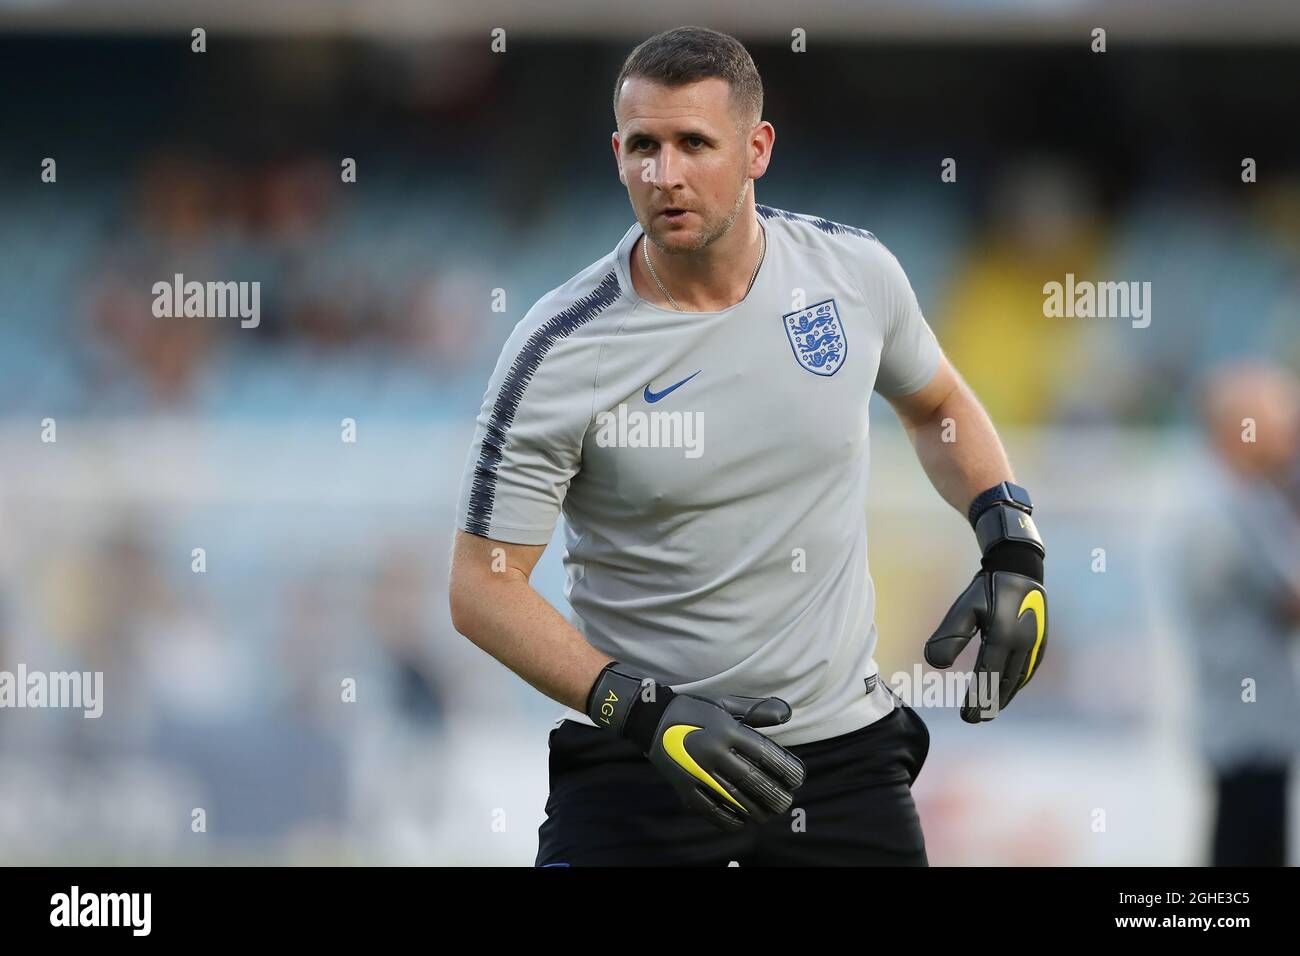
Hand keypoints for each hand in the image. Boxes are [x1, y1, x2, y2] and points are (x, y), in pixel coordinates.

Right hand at [587, 664, 805, 830]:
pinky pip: (710, 809)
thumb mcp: (725, 704)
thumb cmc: (696, 710)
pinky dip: (729, 819)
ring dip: (756, 810)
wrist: (651, 719)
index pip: (763, 753)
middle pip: (752, 780)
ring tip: (769, 814)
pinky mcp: (684, 787)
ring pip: (734, 798)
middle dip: (774, 794)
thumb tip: (788, 713)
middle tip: (786, 802)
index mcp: (725, 729)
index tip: (798, 779)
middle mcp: (712, 751)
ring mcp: (697, 771)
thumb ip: (756, 711)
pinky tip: (742, 822)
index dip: (785, 768)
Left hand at [925, 497, 1047, 723]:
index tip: (968, 716)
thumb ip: (950, 635)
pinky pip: (1027, 670)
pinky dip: (1016, 684)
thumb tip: (934, 663)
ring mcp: (1035, 644)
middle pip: (1006, 683)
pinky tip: (1007, 691)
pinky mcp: (1040, 642)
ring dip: (1004, 697)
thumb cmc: (987, 588)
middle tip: (976, 719)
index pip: (988, 677)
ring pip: (1019, 679)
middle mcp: (1024, 644)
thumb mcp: (964, 608)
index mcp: (1004, 637)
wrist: (1019, 569)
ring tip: (990, 711)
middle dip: (991, 704)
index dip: (979, 699)